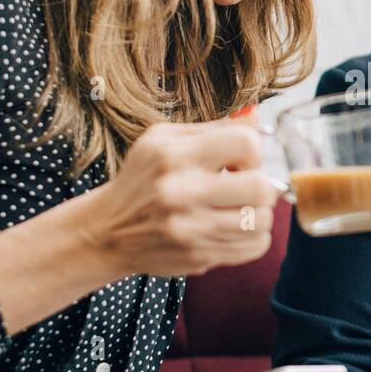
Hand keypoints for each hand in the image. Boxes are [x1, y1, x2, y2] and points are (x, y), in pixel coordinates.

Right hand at [81, 121, 279, 277]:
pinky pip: (255, 246)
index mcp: (174, 155)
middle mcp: (181, 192)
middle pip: (261, 188)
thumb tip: (256, 115)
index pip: (246, 144)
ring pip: (262, 220)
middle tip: (245, 186)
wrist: (108, 232)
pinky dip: (254, 236)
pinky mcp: (198, 256)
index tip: (239, 161)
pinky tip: (234, 227)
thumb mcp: (164, 141)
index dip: (253, 151)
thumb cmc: (142, 179)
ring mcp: (189, 229)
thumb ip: (214, 128)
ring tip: (239, 207)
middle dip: (262, 185)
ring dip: (259, 212)